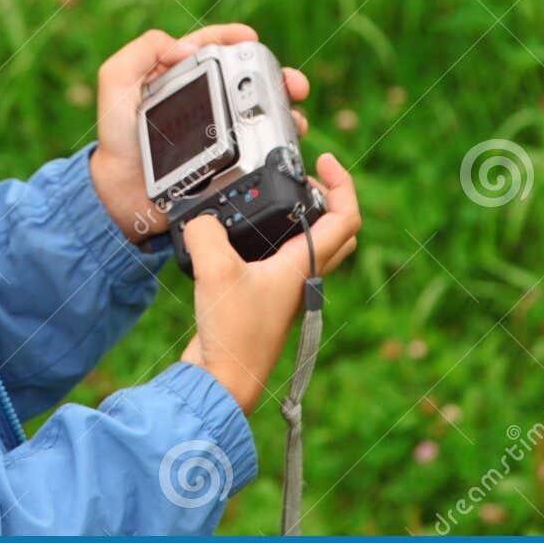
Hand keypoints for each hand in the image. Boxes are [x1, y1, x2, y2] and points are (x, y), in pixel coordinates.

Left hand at [86, 25, 311, 240]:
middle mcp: (202, 100)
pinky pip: (259, 146)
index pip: (210, 49)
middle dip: (275, 76)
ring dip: (284, 109)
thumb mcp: (115, 85)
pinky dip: (278, 141)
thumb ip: (140, 53)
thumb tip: (184, 46)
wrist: (121, 192)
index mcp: (178, 77)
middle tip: (294, 85)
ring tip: (294, 117)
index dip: (233, 39)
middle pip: (246, 79)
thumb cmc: (117, 139)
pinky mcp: (226, 159)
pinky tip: (286, 143)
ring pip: (260, 111)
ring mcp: (218, 129)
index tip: (252, 38)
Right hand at [180, 153, 359, 411]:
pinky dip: (267, 240)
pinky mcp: (259, 300)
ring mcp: (282, 291)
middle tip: (301, 179)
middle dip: (327, 200)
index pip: (345, 217)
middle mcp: (300, 278)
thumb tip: (198, 220)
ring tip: (268, 198)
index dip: (342, 183)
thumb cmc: (233, 335)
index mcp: (303, 266)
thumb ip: (206, 233)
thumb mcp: (216, 271)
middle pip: (336, 233)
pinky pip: (276, 261)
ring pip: (308, 247)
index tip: (322, 159)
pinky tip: (233, 236)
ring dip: (298, 219)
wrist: (220, 383)